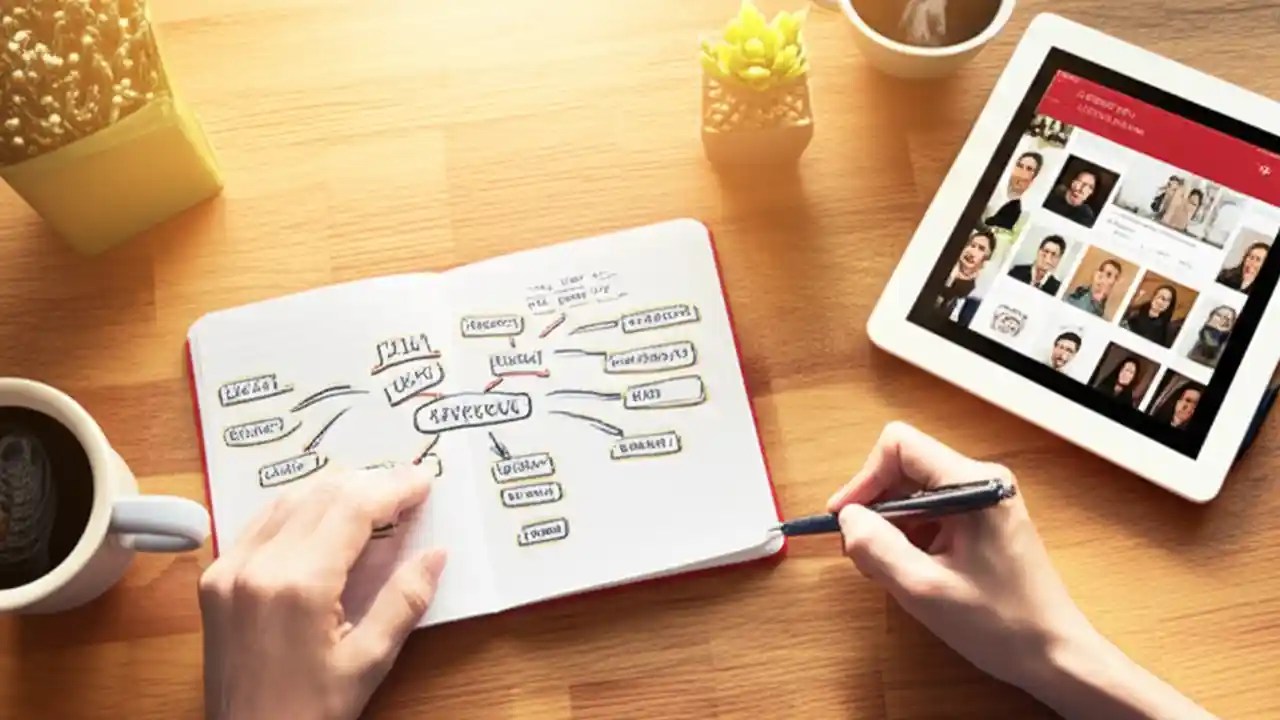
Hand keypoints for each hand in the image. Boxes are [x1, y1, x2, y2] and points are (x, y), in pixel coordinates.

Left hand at [199, 464, 445, 719]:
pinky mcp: (215, 580)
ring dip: (332, 489)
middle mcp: (257, 566)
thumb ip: (404, 602)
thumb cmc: (309, 713)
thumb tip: (435, 554)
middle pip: (320, 496)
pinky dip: (297, 508)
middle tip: (405, 485)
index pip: (352, 509)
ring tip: (371, 494)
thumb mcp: (368, 663)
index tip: (422, 481)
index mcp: (298, 586)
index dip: (391, 488)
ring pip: (287, 500)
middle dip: (367, 483)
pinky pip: (260, 522)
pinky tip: (321, 514)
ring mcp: (229, 570)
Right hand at [827, 422, 1090, 688]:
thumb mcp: (924, 589)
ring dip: (891, 529)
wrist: (1054, 655)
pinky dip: (910, 539)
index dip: (864, 479)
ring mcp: (985, 502)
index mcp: (974, 485)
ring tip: (889, 571)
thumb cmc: (1000, 624)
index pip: (899, 447)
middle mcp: (982, 482)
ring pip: (914, 495)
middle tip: (861, 554)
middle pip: (904, 469)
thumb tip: (848, 518)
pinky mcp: (984, 523)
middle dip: (876, 509)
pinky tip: (912, 574)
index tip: (847, 520)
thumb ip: (877, 547)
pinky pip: (932, 515)